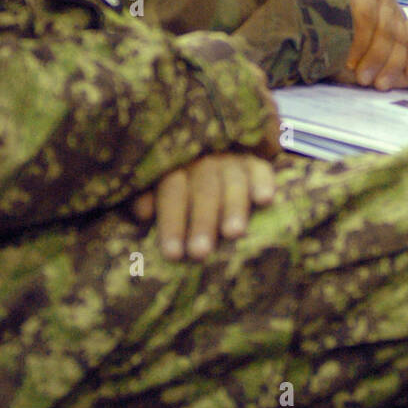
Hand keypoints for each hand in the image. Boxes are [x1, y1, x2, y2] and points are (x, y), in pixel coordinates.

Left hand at [131, 154, 275, 261]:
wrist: (213, 153)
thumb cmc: (183, 189)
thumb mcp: (160, 190)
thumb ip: (149, 199)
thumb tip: (142, 211)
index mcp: (175, 169)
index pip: (171, 193)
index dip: (172, 223)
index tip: (172, 254)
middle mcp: (203, 162)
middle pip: (202, 190)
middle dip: (201, 221)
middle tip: (200, 252)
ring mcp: (230, 161)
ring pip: (232, 181)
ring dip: (232, 206)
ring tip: (234, 232)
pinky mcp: (255, 162)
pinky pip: (261, 169)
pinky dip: (263, 182)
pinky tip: (265, 199)